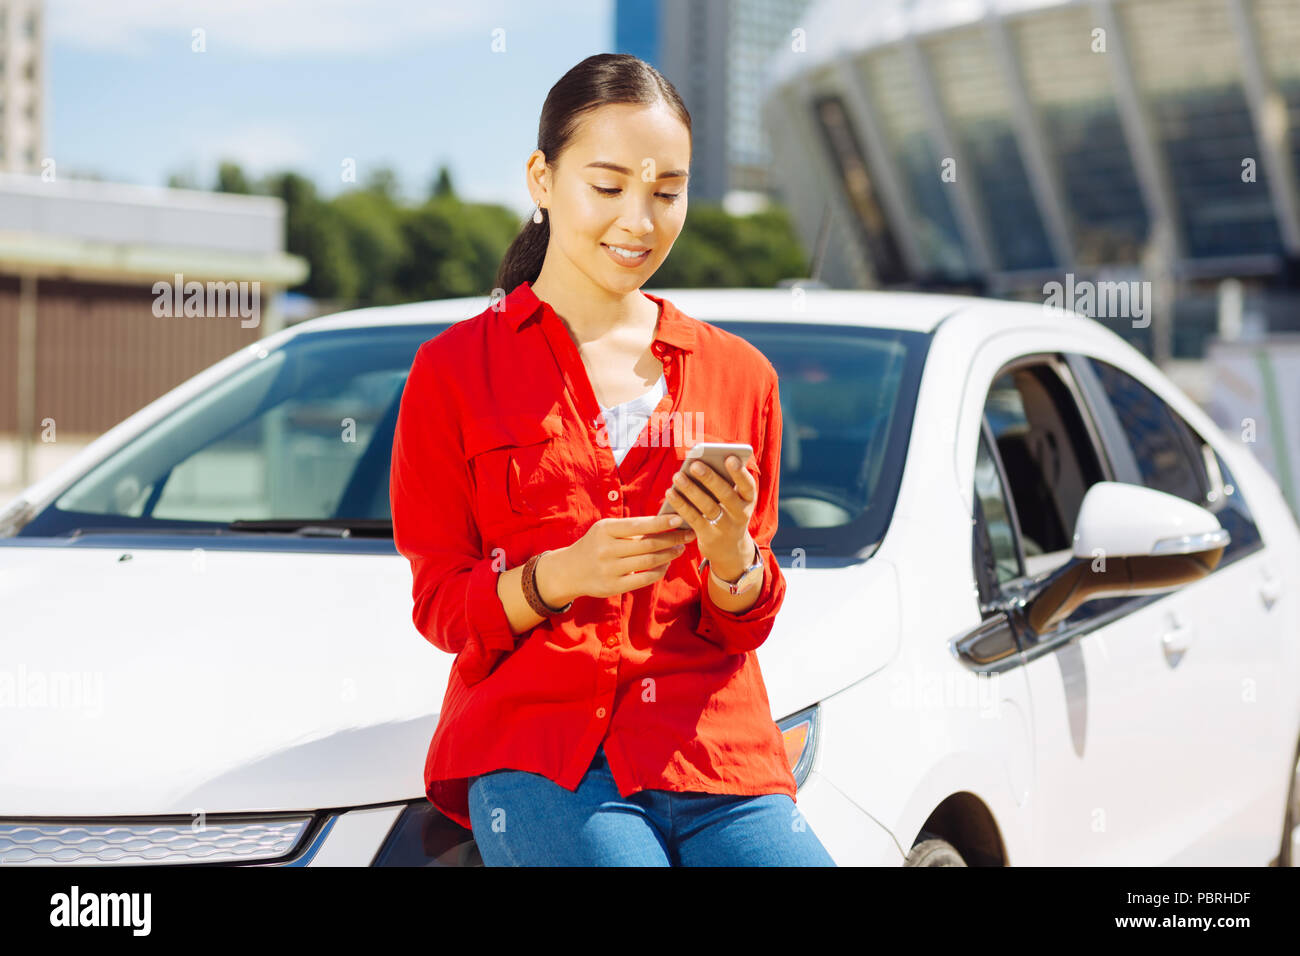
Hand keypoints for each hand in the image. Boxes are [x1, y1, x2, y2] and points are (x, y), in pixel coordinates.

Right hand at [539, 514, 696, 602]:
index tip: (679, 520)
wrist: (569, 571)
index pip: (638, 525)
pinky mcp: (613, 586)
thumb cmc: (595, 545)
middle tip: (688, 534)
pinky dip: (659, 571)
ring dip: (669, 555)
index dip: (661, 523)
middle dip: (672, 539)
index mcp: (604, 530)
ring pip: (649, 561)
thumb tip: (665, 523)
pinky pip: (644, 579)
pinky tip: (666, 564)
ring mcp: (609, 570)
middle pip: (647, 544)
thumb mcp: (605, 530)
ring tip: (680, 548)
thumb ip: (630, 528)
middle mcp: (606, 549)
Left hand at [665, 456, 756, 580]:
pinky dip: (681, 505)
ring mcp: (725, 527)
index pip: (748, 485)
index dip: (740, 472)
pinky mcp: (709, 536)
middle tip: (695, 464)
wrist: (731, 550)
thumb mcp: (734, 501)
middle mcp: (740, 514)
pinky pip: (694, 518)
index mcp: (748, 500)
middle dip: (710, 479)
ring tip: (677, 476)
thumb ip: (724, 484)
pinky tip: (670, 492)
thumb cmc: (728, 513)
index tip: (729, 458)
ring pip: (707, 506)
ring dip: (691, 490)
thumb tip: (701, 463)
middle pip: (725, 494)